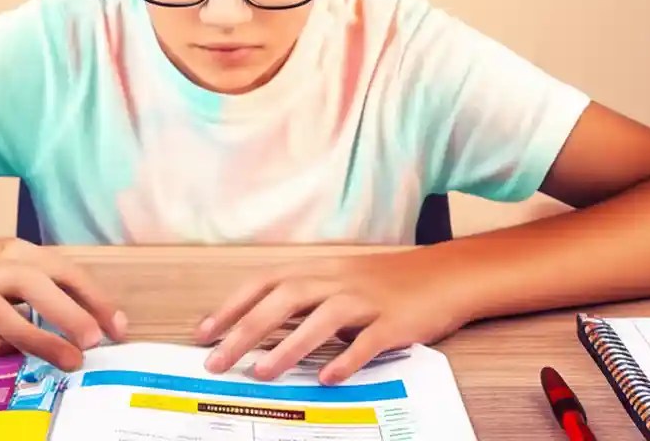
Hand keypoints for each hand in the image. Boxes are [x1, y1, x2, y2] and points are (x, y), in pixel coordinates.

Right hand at [0, 238, 126, 370]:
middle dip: (70, 314)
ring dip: (40, 340)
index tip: (118, 327)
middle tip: (94, 342)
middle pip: (36, 288)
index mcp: (18, 251)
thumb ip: (45, 285)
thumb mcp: (10, 262)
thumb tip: (92, 320)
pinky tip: (9, 357)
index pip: (66, 271)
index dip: (96, 299)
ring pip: (4, 316)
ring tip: (69, 362)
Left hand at [194, 249, 469, 384]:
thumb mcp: (338, 282)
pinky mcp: (395, 321)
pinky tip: (329, 378)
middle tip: (217, 361)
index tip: (203, 333)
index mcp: (319, 271)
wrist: (446, 275)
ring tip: (261, 372)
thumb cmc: (386, 283)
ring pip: (322, 318)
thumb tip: (258, 328)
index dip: (232, 306)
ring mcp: (367, 300)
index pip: (264, 283)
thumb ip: (303, 301)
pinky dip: (348, 358)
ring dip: (289, 345)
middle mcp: (337, 281)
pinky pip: (369, 341)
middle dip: (246, 330)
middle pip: (284, 299)